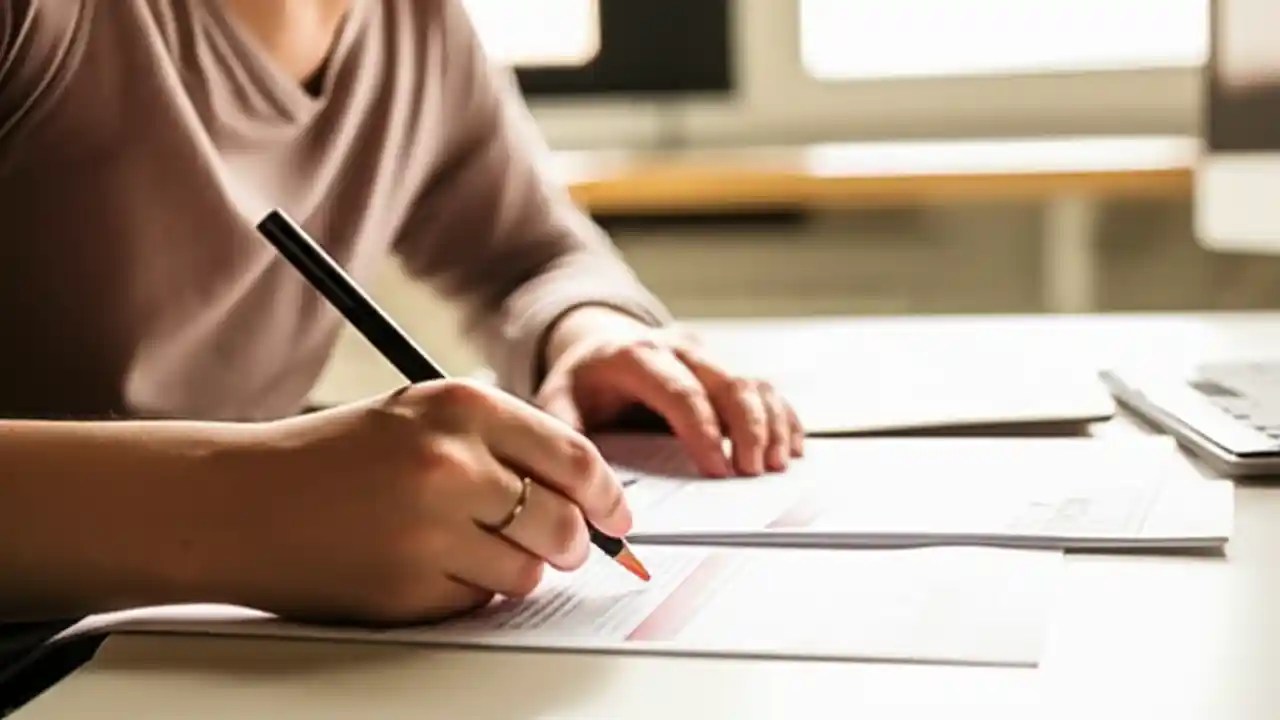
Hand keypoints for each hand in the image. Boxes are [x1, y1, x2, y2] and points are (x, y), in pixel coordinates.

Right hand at [224, 379, 629, 624]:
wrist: (238, 501)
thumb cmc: (331, 458)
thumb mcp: (422, 417)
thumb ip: (504, 446)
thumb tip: (585, 496)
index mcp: (461, 407)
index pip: (575, 457)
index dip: (607, 495)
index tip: (617, 515)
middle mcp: (452, 463)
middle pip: (563, 522)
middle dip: (572, 542)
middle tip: (563, 544)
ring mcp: (430, 530)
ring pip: (527, 571)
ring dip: (515, 568)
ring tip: (464, 545)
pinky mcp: (409, 587)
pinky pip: (477, 600)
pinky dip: (466, 591)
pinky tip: (424, 564)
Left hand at [537, 307, 804, 477]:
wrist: (595, 344)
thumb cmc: (582, 379)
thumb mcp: (557, 399)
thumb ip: (565, 433)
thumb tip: (576, 479)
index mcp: (636, 356)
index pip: (679, 391)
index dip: (703, 431)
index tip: (717, 469)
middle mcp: (678, 351)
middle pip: (728, 383)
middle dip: (748, 430)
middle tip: (753, 473)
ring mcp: (706, 359)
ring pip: (752, 383)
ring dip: (771, 425)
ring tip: (776, 464)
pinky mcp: (723, 372)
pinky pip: (764, 389)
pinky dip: (782, 417)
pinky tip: (790, 445)